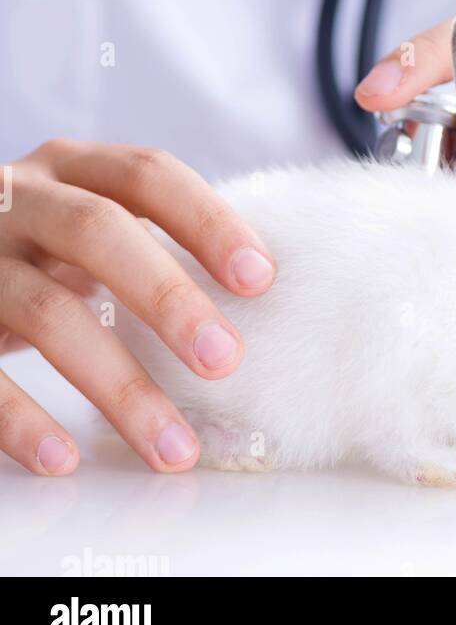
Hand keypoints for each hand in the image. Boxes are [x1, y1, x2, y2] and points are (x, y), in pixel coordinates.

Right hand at [0, 139, 276, 474]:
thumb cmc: (38, 250)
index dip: (207, 220)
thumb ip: (152, 239)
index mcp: (69, 167)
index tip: (261, 278)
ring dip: (118, 385)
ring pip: (46, 313)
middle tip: (227, 360)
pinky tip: (66, 457)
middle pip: (97, 231)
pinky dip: (20, 419)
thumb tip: (260, 290)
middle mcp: (18, 200)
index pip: (146, 174)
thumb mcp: (84, 223)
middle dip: (168, 296)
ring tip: (175, 447)